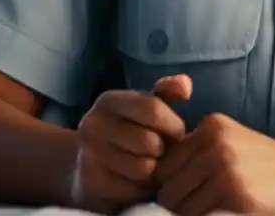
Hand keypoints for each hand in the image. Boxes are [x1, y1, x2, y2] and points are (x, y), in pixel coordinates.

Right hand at [70, 75, 192, 213]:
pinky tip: (136, 182)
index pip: (152, 108)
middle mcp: (92, 124)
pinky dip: (142, 189)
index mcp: (108, 101)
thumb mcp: (146, 109)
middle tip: (162, 153)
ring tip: (150, 166)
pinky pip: (133, 189)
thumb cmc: (129, 133)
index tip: (177, 133)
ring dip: (155, 171)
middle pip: (150, 141)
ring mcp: (88, 154)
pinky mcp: (91, 183)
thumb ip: (167, 92)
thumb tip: (185, 85)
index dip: (173, 124)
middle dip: (165, 150)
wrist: (89, 169)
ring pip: (144, 167)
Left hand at [154, 113, 274, 215]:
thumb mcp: (233, 146)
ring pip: (178, 207)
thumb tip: (156, 184)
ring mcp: (225, 167)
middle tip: (207, 207)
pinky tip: (232, 213)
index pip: (163, 166)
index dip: (173, 187)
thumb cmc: (272, 170)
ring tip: (221, 210)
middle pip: (166, 188)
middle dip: (179, 205)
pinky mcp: (236, 194)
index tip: (193, 195)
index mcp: (211, 126)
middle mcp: (214, 142)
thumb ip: (197, 156)